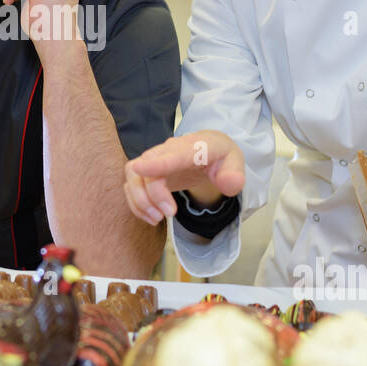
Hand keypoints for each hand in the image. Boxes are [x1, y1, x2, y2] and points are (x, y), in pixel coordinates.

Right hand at [123, 130, 244, 224]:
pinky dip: (137, 204)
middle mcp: (167, 150)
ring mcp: (154, 160)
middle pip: (145, 167)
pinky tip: (152, 216)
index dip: (156, 162)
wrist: (208, 149)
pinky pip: (131, 186)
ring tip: (157, 218)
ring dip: (140, 201)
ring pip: (133, 176)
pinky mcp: (147, 172)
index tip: (141, 170)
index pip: (172, 154)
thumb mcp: (234, 163)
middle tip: (169, 214)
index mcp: (192, 147)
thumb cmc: (219, 157)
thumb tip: (230, 184)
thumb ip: (234, 174)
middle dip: (152, 194)